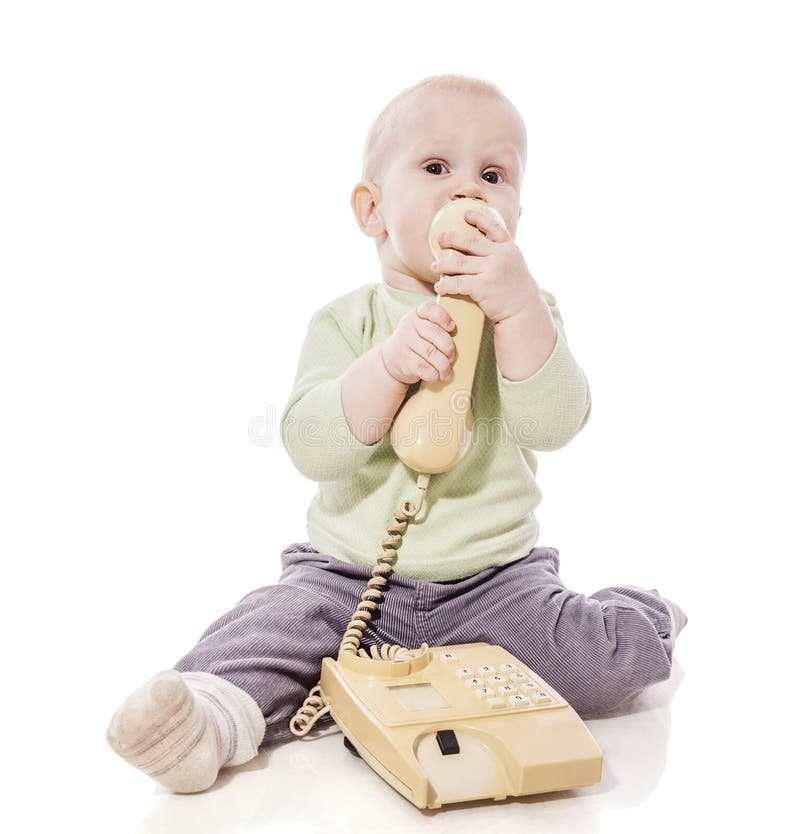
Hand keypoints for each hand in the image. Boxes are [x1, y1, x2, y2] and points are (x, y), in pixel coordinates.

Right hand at [381, 300, 456, 384]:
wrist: (391, 359)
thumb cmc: (415, 343)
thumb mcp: (422, 328)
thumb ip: (437, 327)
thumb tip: (459, 339)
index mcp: (417, 314)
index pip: (430, 309)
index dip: (444, 318)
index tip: (451, 328)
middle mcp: (409, 325)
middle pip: (436, 334)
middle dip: (449, 348)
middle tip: (451, 357)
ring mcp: (404, 342)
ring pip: (431, 353)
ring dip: (444, 365)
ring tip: (446, 371)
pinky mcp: (404, 360)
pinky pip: (424, 368)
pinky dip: (434, 374)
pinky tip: (436, 376)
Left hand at [431, 209, 539, 324]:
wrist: (524, 312)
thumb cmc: (517, 290)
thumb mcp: (515, 264)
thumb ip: (502, 253)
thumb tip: (484, 245)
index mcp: (508, 248)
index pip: (493, 227)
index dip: (479, 218)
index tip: (466, 213)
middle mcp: (500, 255)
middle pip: (470, 242)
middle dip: (452, 238)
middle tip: (440, 239)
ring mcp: (491, 270)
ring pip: (459, 262)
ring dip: (443, 264)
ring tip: (434, 266)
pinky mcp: (482, 287)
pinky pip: (457, 282)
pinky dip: (445, 285)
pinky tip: (439, 287)